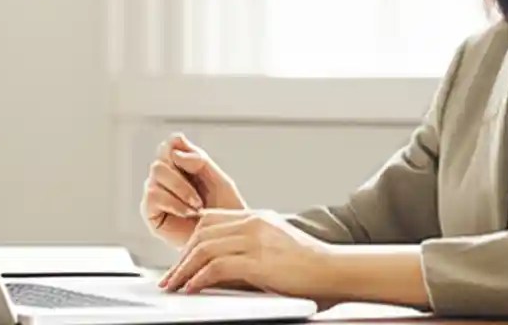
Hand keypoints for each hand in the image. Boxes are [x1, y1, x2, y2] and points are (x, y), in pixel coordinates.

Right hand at [141, 133, 247, 248]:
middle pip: (162, 159)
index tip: (197, 162)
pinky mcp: (150, 211)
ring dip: (181, 189)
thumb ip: (200, 162)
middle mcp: (166, 176)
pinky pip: (153, 196)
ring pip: (157, 174)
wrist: (225, 240)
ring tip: (197, 206)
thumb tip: (176, 153)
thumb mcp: (219, 181)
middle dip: (183, 176)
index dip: (178, 146)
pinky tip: (187, 212)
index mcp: (182, 165)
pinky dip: (173, 202)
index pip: (171, 144)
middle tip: (200, 195)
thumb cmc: (224, 211)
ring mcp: (156, 192)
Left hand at [158, 209, 334, 297]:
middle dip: (181, 258)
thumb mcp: (276, 248)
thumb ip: (251, 250)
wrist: (337, 271)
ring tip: (174, 287)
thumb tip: (223, 268)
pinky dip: (199, 278)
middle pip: (202, 233)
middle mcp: (254, 222)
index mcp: (257, 217)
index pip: (211, 220)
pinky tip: (192, 289)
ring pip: (204, 248)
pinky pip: (217, 266)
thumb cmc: (312, 267)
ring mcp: (256, 239)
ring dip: (184, 270)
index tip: (180, 261)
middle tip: (170, 278)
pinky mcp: (259, 260)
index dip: (190, 241)